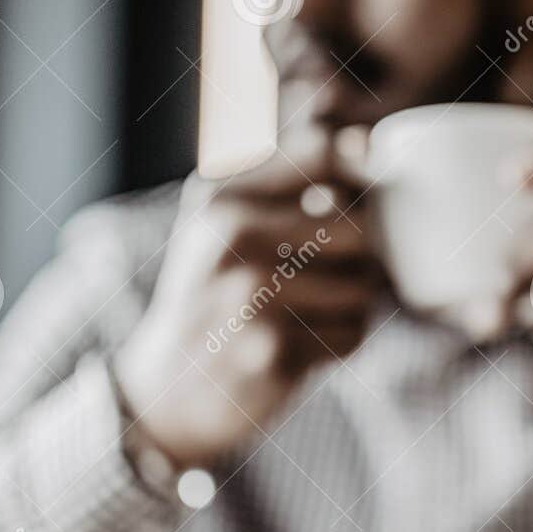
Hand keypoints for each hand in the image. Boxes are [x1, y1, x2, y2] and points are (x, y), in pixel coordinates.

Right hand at [113, 131, 379, 469]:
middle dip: (361, 254)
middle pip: (358, 226)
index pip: (323, 150)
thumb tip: (362, 143)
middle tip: (335, 271)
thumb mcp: (223, 220)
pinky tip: (306, 343)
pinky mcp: (272, 351)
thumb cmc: (214, 293)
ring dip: (355, 301)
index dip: (359, 174)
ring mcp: (250, 296)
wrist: (169, 388)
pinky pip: (354, 332)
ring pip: (364, 283)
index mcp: (220, 194)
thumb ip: (286, 174)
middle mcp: (231, 236)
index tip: (349, 204)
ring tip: (317, 308)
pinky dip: (343, 340)